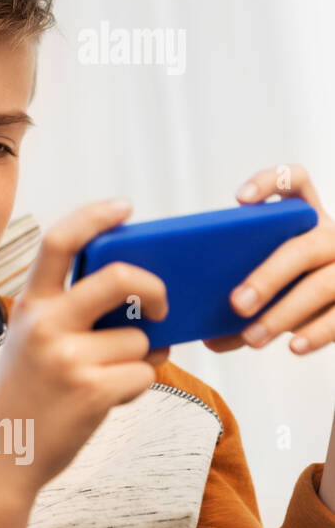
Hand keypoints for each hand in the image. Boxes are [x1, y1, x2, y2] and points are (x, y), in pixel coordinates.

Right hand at [0, 198, 170, 492]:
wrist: (0, 456)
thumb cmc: (24, 396)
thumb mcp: (31, 341)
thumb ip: (68, 312)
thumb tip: (137, 294)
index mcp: (29, 306)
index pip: (59, 242)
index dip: (95, 217)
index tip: (125, 209)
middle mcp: (45, 324)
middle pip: (119, 278)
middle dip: (155, 288)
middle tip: (163, 303)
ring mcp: (68, 358)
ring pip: (141, 340)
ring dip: (139, 359)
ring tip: (108, 377)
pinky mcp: (92, 391)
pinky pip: (144, 373)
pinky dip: (136, 387)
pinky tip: (107, 399)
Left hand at [204, 163, 334, 354]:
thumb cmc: (290, 287)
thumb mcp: (269, 279)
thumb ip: (240, 292)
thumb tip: (205, 334)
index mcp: (305, 216)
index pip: (294, 181)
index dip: (269, 182)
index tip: (240, 201)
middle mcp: (331, 236)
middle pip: (302, 248)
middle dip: (267, 277)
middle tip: (236, 304)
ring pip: (323, 285)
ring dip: (284, 314)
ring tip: (252, 337)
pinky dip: (317, 333)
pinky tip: (293, 346)